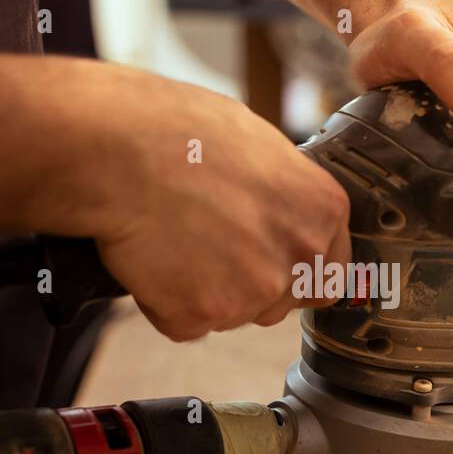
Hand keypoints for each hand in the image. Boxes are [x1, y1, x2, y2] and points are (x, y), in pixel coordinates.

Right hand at [57, 69, 349, 340]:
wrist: (119, 150)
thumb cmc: (179, 131)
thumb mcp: (259, 145)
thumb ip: (285, 193)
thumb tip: (281, 209)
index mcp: (323, 210)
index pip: (332, 270)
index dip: (295, 267)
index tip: (268, 259)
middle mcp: (300, 256)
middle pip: (284, 299)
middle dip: (252, 285)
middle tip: (209, 246)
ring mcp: (253, 292)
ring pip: (235, 314)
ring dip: (208, 292)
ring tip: (174, 239)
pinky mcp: (202, 316)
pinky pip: (186, 322)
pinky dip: (164, 301)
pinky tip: (152, 257)